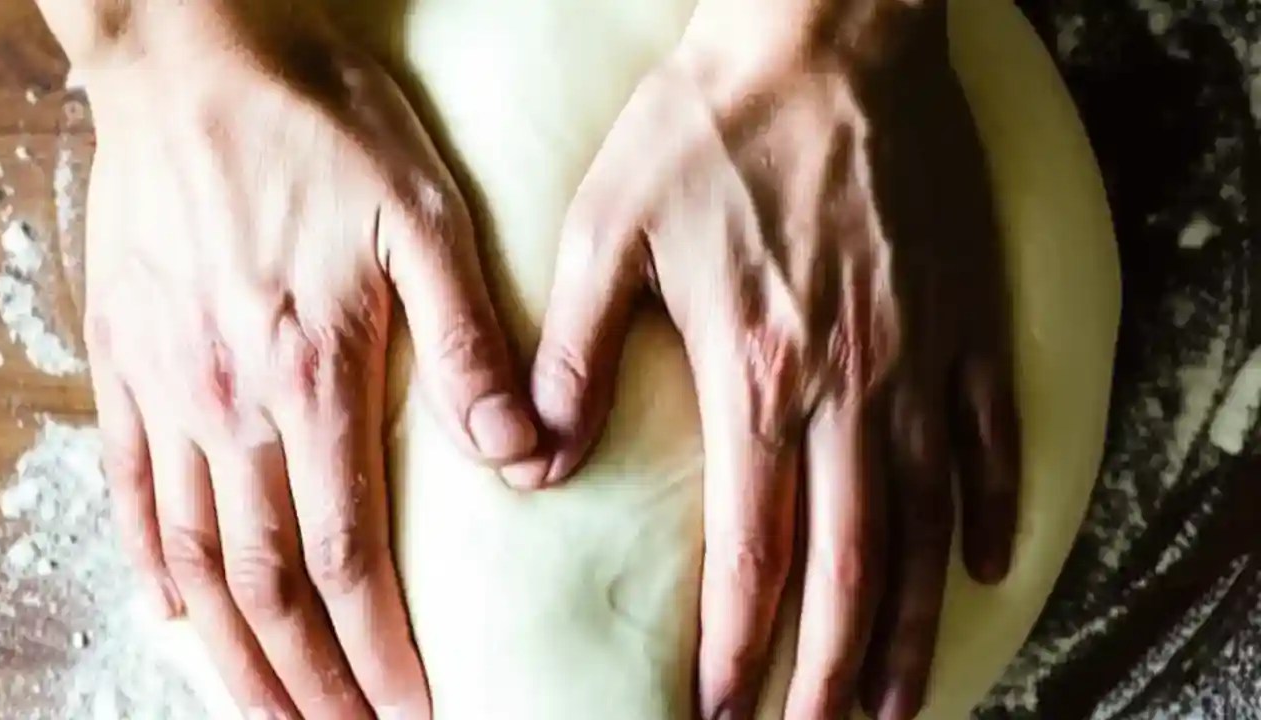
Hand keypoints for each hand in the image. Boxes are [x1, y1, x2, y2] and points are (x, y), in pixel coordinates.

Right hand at [74, 10, 535, 718]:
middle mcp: (227, 403)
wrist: (194, 57)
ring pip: (191, 560)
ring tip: (271, 716)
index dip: (381, 650)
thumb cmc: (318, 127)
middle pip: (263, 587)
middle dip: (311, 684)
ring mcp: (163, 388)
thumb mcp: (423, 218)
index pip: (345, 558)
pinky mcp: (123, 360)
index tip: (416, 711)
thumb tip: (522, 458)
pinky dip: (151, 564)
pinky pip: (126, 489)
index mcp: (310, 376)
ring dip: (233, 655)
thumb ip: (470, 346)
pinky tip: (174, 611)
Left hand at [508, 3, 1019, 717]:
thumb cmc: (710, 127)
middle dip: (830, 673)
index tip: (719, 714)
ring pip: (927, 526)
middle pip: (853, 568)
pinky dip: (988, 512)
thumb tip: (532, 462)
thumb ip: (570, 356)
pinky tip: (982, 567)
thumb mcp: (607, 231)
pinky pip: (991, 437)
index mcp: (760, 377)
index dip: (736, 648)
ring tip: (893, 702)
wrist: (827, 33)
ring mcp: (922, 359)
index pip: (754, 553)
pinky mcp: (965, 318)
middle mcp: (852, 389)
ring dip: (912, 626)